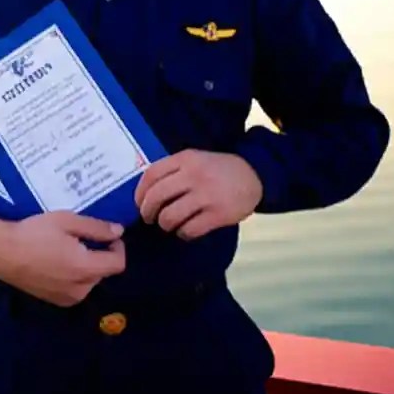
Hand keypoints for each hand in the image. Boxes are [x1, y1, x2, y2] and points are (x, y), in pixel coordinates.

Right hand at [0, 211, 125, 306]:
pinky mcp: (56, 302)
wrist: (0, 252)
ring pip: (90, 280)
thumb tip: (119, 232)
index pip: (118, 264)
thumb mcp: (67, 222)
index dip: (118, 247)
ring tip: (67, 250)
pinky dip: (74, 276)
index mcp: (85, 269)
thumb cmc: (33, 233)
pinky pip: (76, 288)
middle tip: (81, 238)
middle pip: (104, 272)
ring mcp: (67, 298)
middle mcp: (80, 289)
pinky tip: (57, 262)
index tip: (107, 235)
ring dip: (87, 266)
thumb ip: (97, 228)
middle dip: (99, 255)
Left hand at [133, 149, 262, 239]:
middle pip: (156, 197)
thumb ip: (173, 170)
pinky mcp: (218, 214)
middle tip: (150, 219)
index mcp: (185, 159)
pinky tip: (186, 230)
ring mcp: (206, 195)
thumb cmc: (218, 170)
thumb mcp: (195, 160)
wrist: (254, 175)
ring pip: (170, 216)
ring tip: (170, 225)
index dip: (140, 193)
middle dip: (147, 212)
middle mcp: (193, 175)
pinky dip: (183, 234)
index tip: (139, 204)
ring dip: (165, 225)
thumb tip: (146, 193)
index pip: (151, 175)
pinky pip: (189, 229)